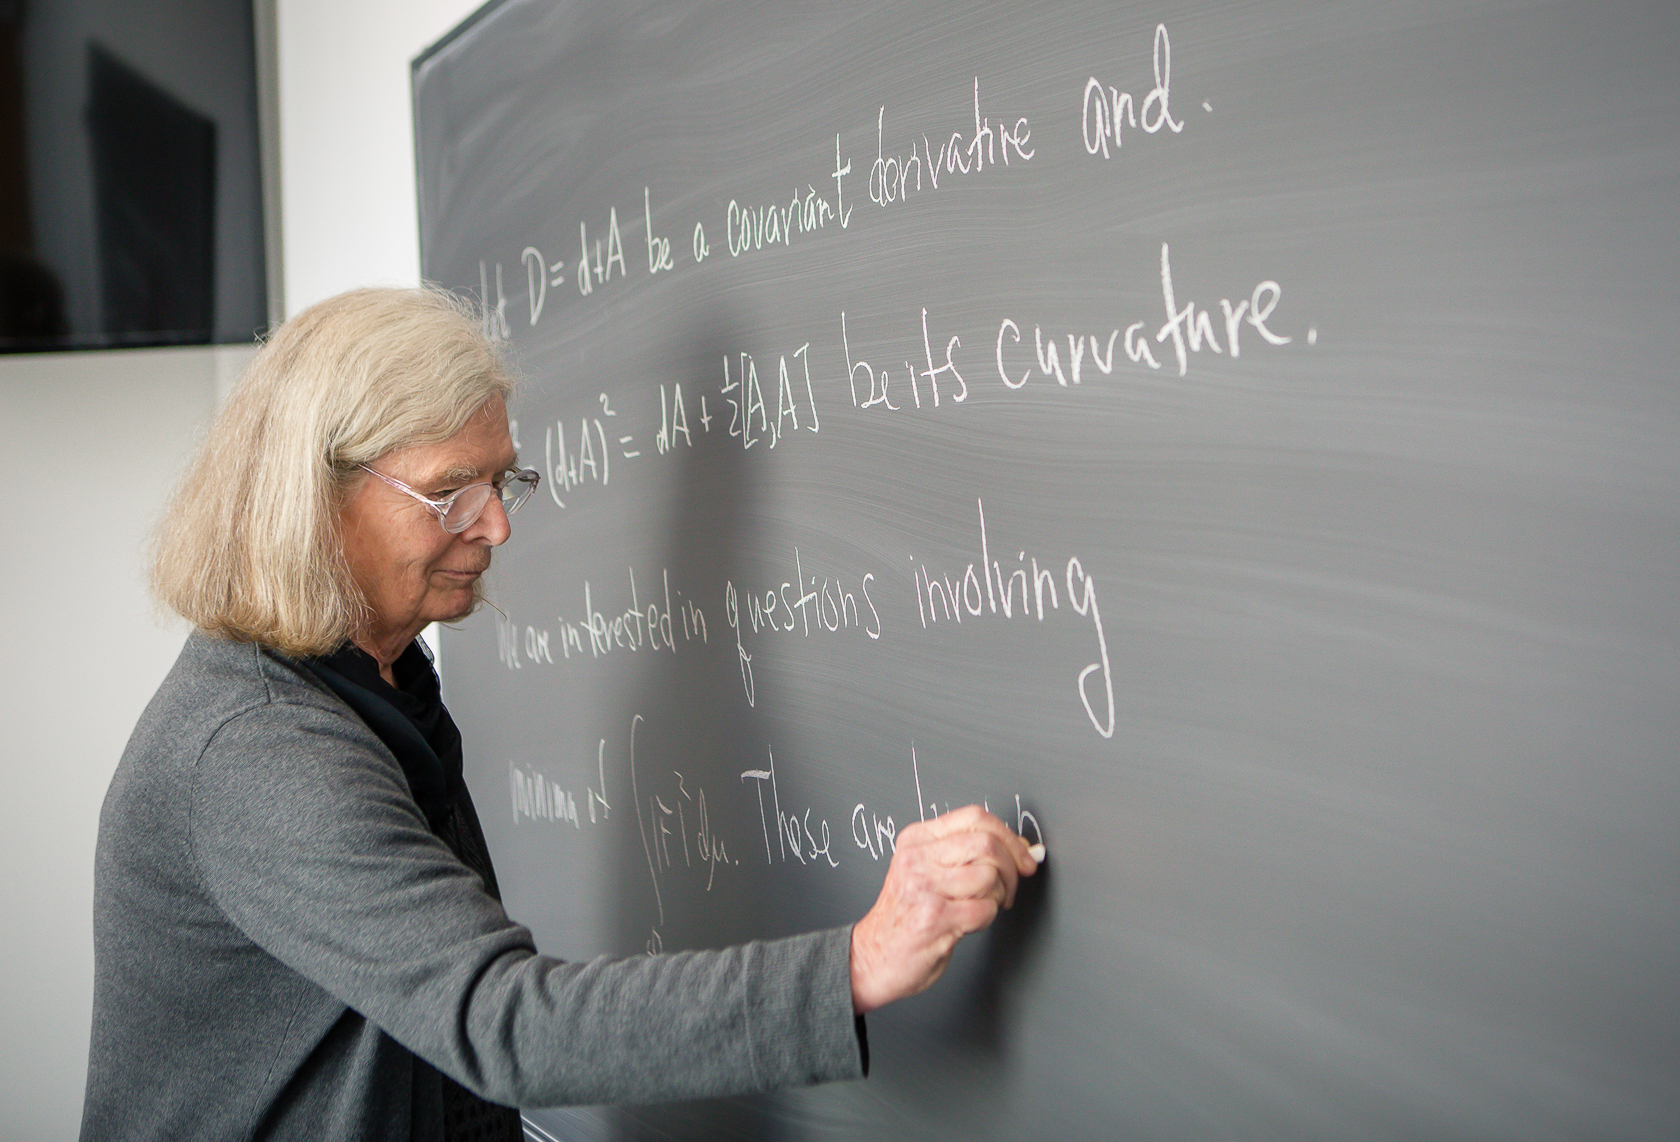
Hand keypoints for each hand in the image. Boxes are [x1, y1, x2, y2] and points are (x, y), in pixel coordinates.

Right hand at [849, 804, 1039, 1013]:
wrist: (873, 957)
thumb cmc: (906, 916)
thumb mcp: (927, 872)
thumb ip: (967, 855)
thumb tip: (1022, 848)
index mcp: (916, 839)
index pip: (975, 817)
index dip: (1009, 836)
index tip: (1024, 857)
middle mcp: (917, 858)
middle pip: (986, 843)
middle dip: (1011, 868)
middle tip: (1009, 887)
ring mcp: (924, 887)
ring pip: (988, 875)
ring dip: (998, 895)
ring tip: (983, 906)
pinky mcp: (933, 918)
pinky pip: (984, 909)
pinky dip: (988, 917)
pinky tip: (971, 922)